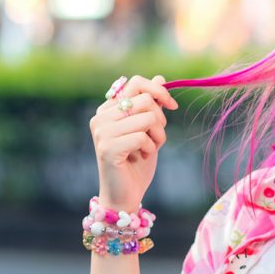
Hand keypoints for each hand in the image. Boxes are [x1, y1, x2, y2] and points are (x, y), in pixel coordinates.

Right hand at [89, 73, 178, 212]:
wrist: (124, 195)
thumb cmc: (137, 163)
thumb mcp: (148, 130)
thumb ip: (151, 106)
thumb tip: (160, 78)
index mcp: (108, 108)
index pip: (136, 82)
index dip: (159, 91)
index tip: (173, 106)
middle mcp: (101, 116)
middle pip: (145, 100)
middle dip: (160, 121)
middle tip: (156, 139)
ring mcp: (102, 132)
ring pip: (147, 117)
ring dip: (157, 136)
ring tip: (148, 149)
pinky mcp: (107, 147)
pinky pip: (142, 136)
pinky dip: (150, 148)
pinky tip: (141, 157)